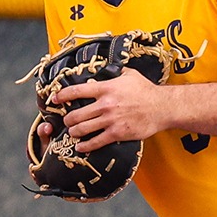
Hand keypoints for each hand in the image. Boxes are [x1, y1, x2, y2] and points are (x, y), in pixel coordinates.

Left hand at [53, 72, 171, 152]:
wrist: (161, 107)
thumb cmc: (146, 90)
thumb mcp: (129, 74)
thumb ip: (115, 72)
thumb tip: (107, 69)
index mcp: (106, 88)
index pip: (77, 91)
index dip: (62, 95)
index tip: (55, 99)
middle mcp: (105, 104)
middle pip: (76, 114)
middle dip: (67, 119)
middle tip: (66, 121)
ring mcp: (110, 120)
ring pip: (83, 129)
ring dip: (74, 132)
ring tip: (73, 133)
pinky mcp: (117, 133)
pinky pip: (96, 142)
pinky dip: (86, 146)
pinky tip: (80, 147)